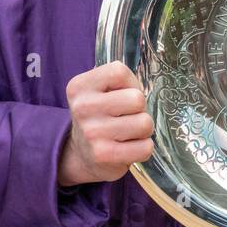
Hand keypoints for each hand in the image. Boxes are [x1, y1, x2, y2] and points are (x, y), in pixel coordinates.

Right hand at [58, 61, 153, 186]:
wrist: (81, 154)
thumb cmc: (99, 116)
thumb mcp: (97, 91)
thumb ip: (118, 81)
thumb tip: (146, 86)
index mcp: (80, 86)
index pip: (120, 72)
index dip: (131, 83)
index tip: (123, 94)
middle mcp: (83, 107)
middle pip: (137, 99)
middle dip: (140, 109)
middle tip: (129, 116)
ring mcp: (92, 132)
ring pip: (144, 123)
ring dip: (144, 129)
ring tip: (130, 132)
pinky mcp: (103, 155)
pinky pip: (145, 147)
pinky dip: (143, 148)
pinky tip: (129, 147)